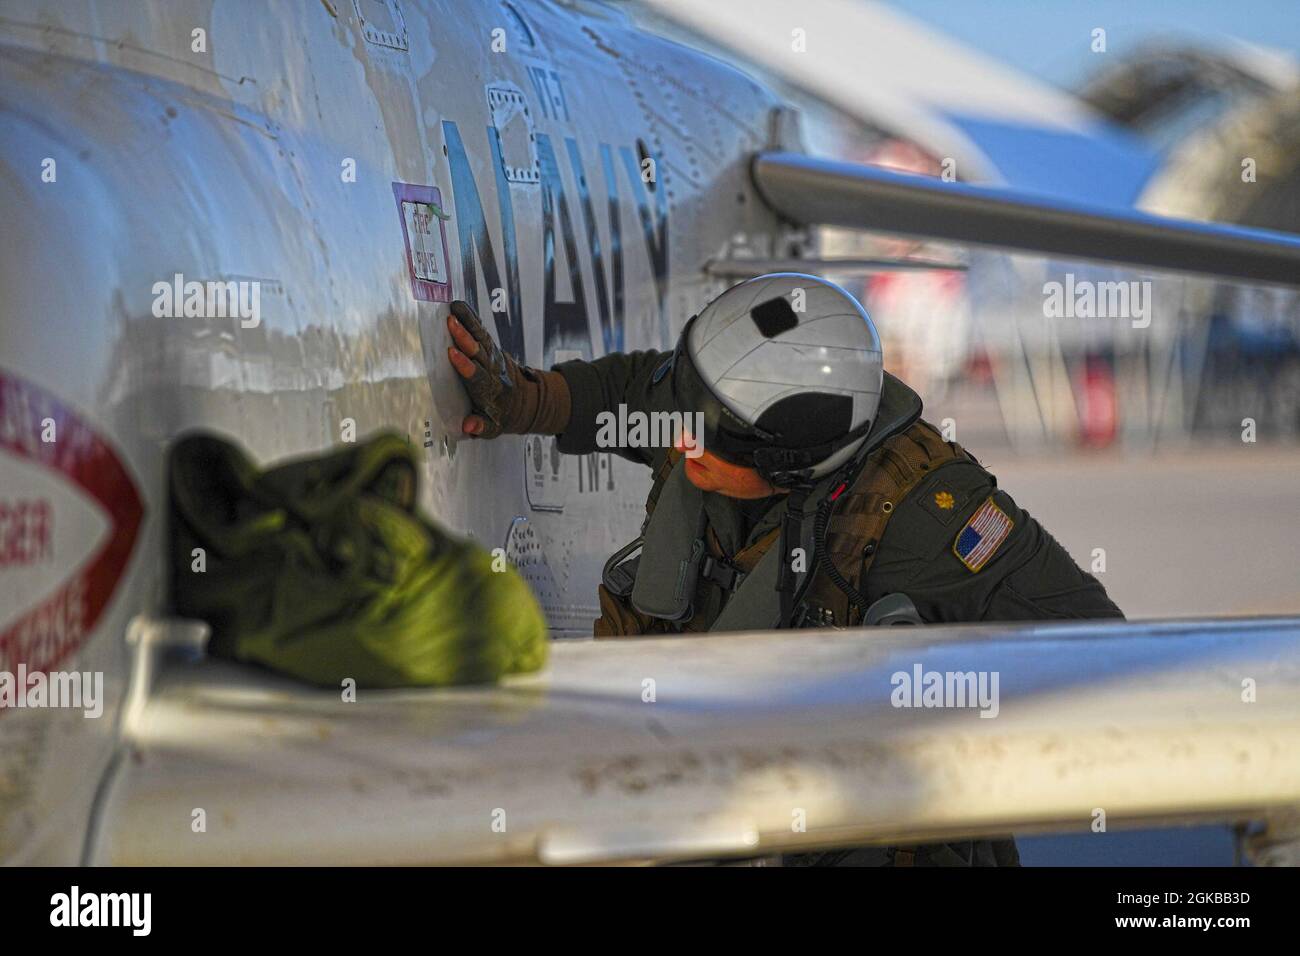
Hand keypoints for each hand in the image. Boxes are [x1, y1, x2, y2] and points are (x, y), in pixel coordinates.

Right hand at [446, 300, 522, 437]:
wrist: (526, 402)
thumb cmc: (502, 416)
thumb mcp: (493, 428)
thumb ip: (480, 427)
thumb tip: (468, 427)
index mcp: (490, 391)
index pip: (477, 377)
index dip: (466, 366)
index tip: (453, 354)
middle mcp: (493, 371)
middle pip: (479, 353)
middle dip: (465, 338)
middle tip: (451, 324)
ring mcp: (494, 357)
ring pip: (480, 338)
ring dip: (467, 323)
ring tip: (453, 309)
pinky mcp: (492, 348)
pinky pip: (481, 332)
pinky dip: (471, 319)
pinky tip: (458, 306)